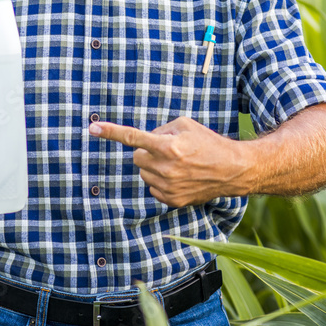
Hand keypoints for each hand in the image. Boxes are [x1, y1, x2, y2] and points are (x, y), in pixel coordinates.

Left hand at [89, 117, 251, 206]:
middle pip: (137, 157)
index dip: (111, 132)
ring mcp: (168, 187)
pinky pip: (152, 187)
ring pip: (144, 173)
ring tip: (178, 163)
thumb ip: (160, 130)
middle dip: (147, 151)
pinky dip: (161, 181)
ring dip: (154, 166)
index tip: (92, 128)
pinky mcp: (172, 200)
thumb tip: (144, 141)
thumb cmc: (208, 142)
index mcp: (168, 146)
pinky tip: (180, 177)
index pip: (133, 137)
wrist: (233, 169)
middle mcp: (165, 168)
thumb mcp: (185, 124)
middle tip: (168, 149)